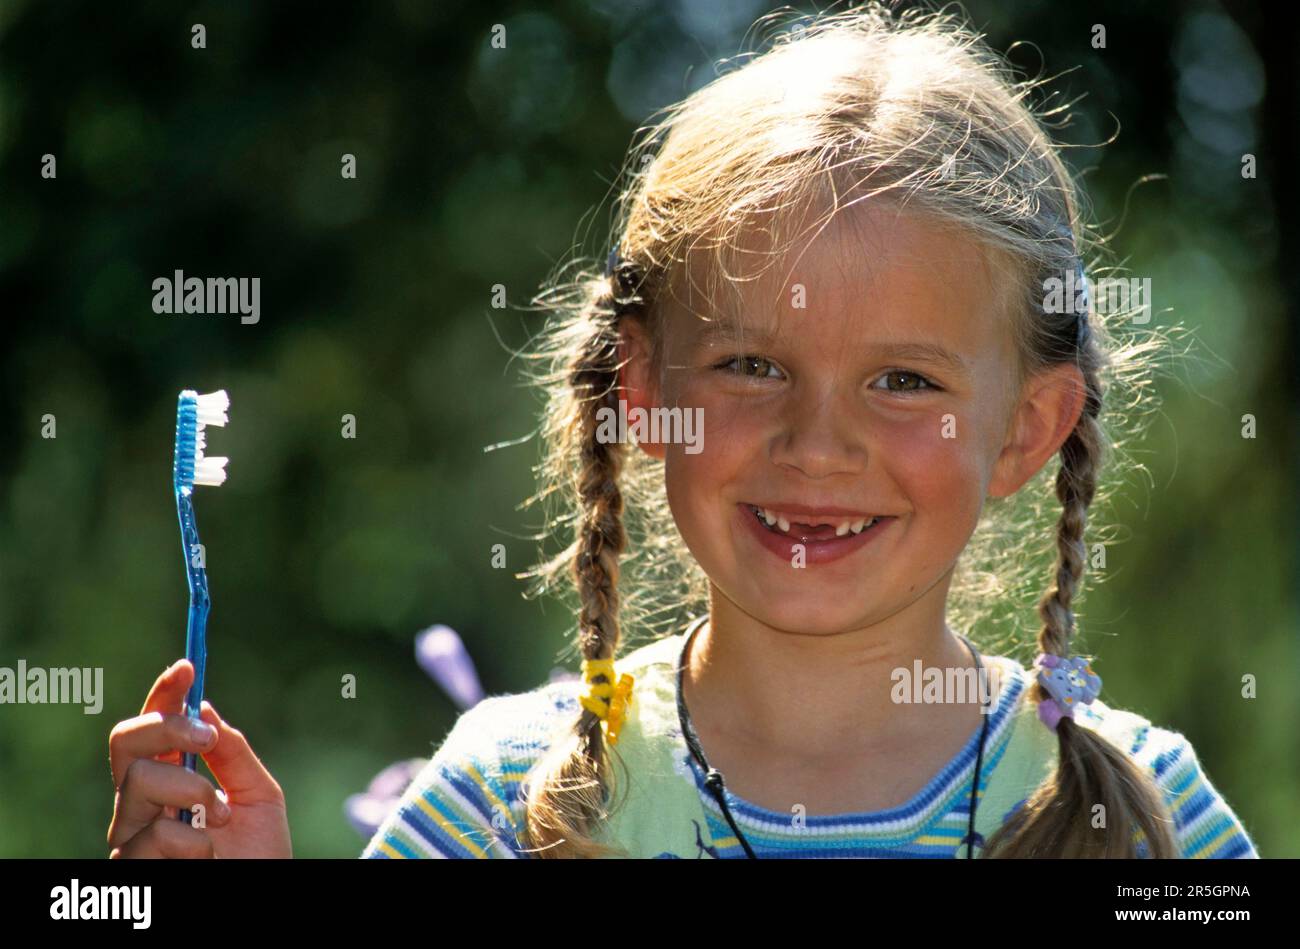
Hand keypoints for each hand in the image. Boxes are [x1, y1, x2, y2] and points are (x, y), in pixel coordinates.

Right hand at [107, 660, 291, 857]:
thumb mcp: (260, 793)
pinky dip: (194, 840)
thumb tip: (204, 708)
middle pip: (125, 742)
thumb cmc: (260, 854)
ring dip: (192, 791)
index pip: (153, 726)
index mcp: (172, 777)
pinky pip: (153, 833)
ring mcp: (131, 834)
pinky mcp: (132, 865)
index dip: (164, 693)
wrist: (264, 896)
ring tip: (221, 819)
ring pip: (139, 782)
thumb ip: (233, 752)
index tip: (187, 667)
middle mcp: (142, 802)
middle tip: (206, 740)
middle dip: (167, 728)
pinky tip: (208, 855)